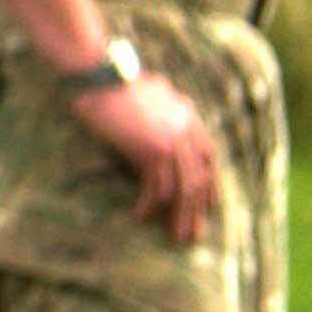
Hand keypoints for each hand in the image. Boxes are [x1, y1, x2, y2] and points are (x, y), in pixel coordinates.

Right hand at [73, 61, 229, 245]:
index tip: (209, 206)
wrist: (100, 75)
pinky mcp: (151, 150)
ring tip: (174, 236)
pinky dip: (150, 204)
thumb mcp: (153, 95)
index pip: (209, 158)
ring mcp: (171, 142)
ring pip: (183, 188)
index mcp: (189, 118)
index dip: (211, 185)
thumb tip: (170, 118)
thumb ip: (167, 110)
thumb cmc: (116, 84)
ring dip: (179, 215)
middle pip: (200, 179)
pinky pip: (157, 186)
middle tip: (193, 234)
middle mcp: (186, 132)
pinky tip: (142, 215)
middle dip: (197, 210)